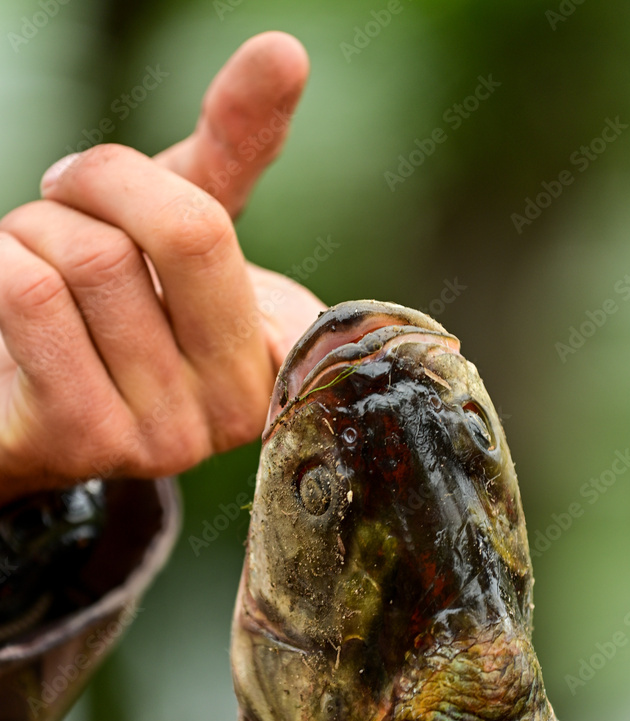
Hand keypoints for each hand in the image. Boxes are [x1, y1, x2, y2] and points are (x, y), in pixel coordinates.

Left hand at [0, 32, 324, 503]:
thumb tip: (285, 51)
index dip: (137, 182)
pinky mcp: (91, 445)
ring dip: (39, 229)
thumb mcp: (187, 224)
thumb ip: (236, 147)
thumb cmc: (133, 304)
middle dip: (94, 184)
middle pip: (177, 234)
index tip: (97, 180)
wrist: (51, 399)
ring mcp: (168, 438)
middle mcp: (236, 408)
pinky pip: (33, 300)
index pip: (215, 227)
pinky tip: (12, 286)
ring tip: (39, 253)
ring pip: (93, 263)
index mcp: (277, 350)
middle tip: (63, 192)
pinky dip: (2, 264)